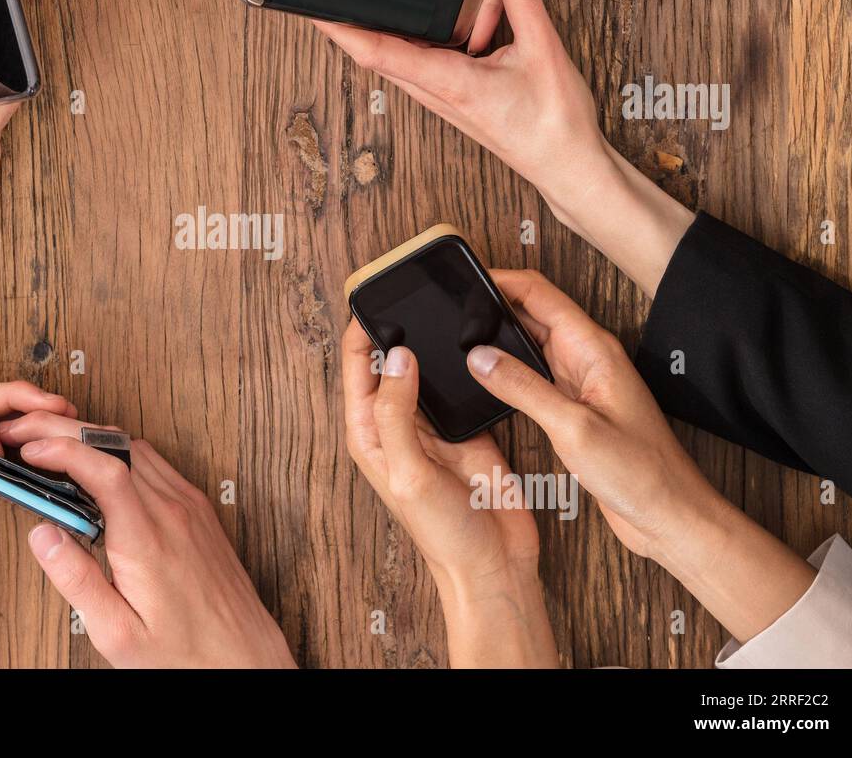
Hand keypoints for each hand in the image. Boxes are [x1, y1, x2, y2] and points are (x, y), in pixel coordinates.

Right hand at [0, 417, 295, 667]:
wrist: (243, 657)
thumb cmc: (184, 653)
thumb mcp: (117, 632)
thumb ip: (76, 580)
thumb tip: (44, 536)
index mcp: (147, 540)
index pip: (103, 468)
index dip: (62, 449)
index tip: (30, 450)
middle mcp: (172, 512)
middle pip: (115, 446)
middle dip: (65, 431)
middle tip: (28, 433)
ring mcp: (189, 506)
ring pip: (135, 449)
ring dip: (92, 439)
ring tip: (54, 445)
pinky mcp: (198, 510)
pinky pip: (155, 464)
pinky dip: (119, 454)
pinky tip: (100, 467)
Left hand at [314, 0, 692, 295]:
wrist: (565, 165)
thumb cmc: (554, 121)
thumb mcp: (541, 47)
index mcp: (449, 81)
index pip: (377, 52)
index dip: (341, 28)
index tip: (313, 6)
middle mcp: (435, 92)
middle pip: (373, 54)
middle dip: (345, 22)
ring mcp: (440, 98)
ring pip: (393, 60)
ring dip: (372, 31)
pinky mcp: (450, 98)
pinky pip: (415, 65)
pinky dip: (402, 40)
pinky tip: (408, 20)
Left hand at [341, 320, 557, 666]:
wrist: (494, 564)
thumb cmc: (443, 533)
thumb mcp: (409, 473)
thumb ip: (398, 415)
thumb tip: (397, 359)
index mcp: (370, 433)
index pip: (357, 368)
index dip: (361, 330)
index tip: (373, 295)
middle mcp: (398, 425)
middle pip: (389, 361)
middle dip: (396, 326)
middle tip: (408, 287)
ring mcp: (432, 426)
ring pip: (424, 369)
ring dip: (430, 341)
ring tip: (438, 304)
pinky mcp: (466, 428)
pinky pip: (459, 385)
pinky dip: (463, 364)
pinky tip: (473, 342)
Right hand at [464, 269, 720, 558]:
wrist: (668, 514)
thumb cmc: (641, 473)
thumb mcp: (573, 427)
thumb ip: (523, 388)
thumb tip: (479, 357)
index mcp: (593, 349)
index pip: (538, 293)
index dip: (500, 280)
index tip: (464, 280)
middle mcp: (587, 359)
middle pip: (531, 314)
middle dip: (492, 307)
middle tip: (451, 311)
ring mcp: (580, 383)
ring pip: (530, 346)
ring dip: (498, 340)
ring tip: (459, 341)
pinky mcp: (573, 408)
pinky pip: (534, 376)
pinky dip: (508, 373)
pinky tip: (486, 383)